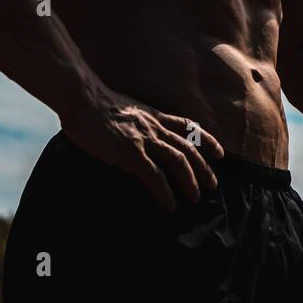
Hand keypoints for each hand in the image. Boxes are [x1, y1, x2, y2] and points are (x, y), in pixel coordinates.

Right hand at [61, 80, 224, 211]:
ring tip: (194, 199)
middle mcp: (155, 127)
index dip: (207, 141)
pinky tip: (170, 205)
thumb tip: (137, 133)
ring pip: (178, 162)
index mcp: (155, 115)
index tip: (220, 154)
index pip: (189, 127)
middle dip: (204, 168)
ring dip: (189, 182)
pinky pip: (154, 176)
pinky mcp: (130, 153)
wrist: (82, 98)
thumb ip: (138, 121)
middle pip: (189, 148)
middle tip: (212, 185)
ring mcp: (144, 139)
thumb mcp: (127, 109)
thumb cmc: (96, 104)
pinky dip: (165, 192)